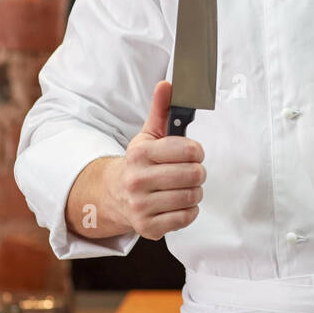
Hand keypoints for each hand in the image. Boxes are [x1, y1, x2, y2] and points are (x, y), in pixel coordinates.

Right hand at [107, 80, 205, 241]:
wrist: (116, 195)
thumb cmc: (142, 163)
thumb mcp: (148, 135)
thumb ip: (161, 109)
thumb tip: (167, 84)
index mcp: (139, 153)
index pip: (189, 150)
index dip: (196, 151)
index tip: (192, 153)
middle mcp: (136, 180)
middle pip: (194, 174)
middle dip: (197, 172)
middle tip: (190, 172)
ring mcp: (141, 206)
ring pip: (192, 196)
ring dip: (194, 191)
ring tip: (183, 187)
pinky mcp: (148, 228)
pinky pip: (186, 217)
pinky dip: (189, 210)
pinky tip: (177, 203)